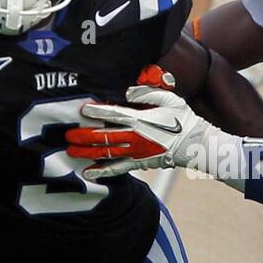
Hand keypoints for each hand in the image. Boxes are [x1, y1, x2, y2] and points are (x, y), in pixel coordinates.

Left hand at [66, 66, 215, 179]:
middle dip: (84, 136)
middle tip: (68, 135)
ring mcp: (135, 152)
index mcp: (140, 119)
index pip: (114, 114)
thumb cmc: (182, 118)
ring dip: (87, 152)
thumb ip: (148, 92)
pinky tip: (88, 172)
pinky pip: (117, 169)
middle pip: (104, 136)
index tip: (82, 110)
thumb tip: (129, 90)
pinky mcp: (139, 163)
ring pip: (106, 153)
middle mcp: (134, 137)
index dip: (97, 112)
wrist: (194, 144)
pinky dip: (102, 171)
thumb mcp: (169, 98)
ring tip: (71, 151)